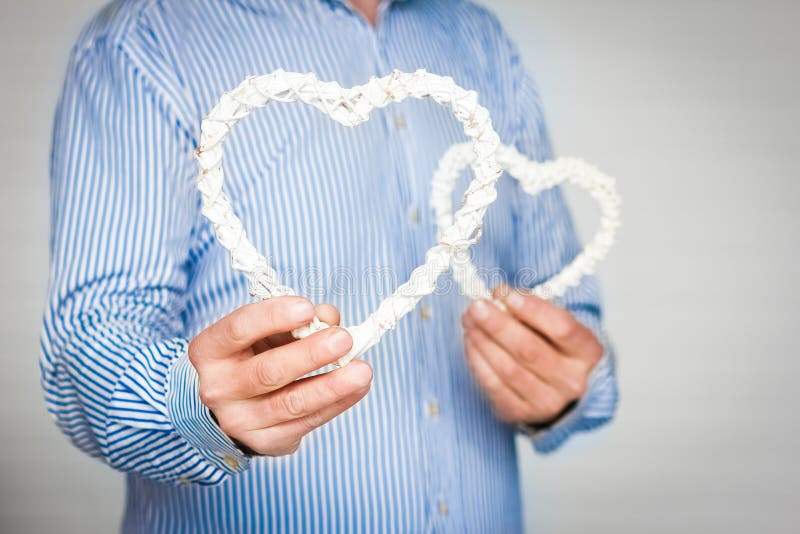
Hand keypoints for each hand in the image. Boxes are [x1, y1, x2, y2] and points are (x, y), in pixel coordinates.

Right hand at [188, 297, 372, 455]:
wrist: (225, 407)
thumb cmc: (249, 356)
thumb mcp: (262, 332)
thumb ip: (294, 321)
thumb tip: (329, 317)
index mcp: (209, 351)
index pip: (239, 329)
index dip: (273, 317)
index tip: (307, 308)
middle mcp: (218, 388)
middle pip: (268, 371)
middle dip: (310, 354)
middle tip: (344, 340)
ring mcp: (239, 421)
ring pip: (291, 403)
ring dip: (331, 386)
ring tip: (362, 370)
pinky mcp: (264, 441)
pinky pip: (306, 423)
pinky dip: (337, 403)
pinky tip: (358, 388)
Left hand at [461, 285, 602, 424]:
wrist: (558, 389)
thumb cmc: (555, 346)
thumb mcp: (555, 324)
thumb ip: (533, 309)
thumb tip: (499, 296)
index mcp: (588, 353)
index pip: (562, 328)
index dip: (531, 309)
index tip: (503, 293)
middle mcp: (572, 381)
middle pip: (529, 350)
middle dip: (498, 325)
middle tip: (476, 305)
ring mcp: (548, 402)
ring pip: (508, 368)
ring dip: (483, 340)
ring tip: (469, 319)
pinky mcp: (522, 413)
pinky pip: (494, 385)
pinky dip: (478, 360)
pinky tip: (471, 341)